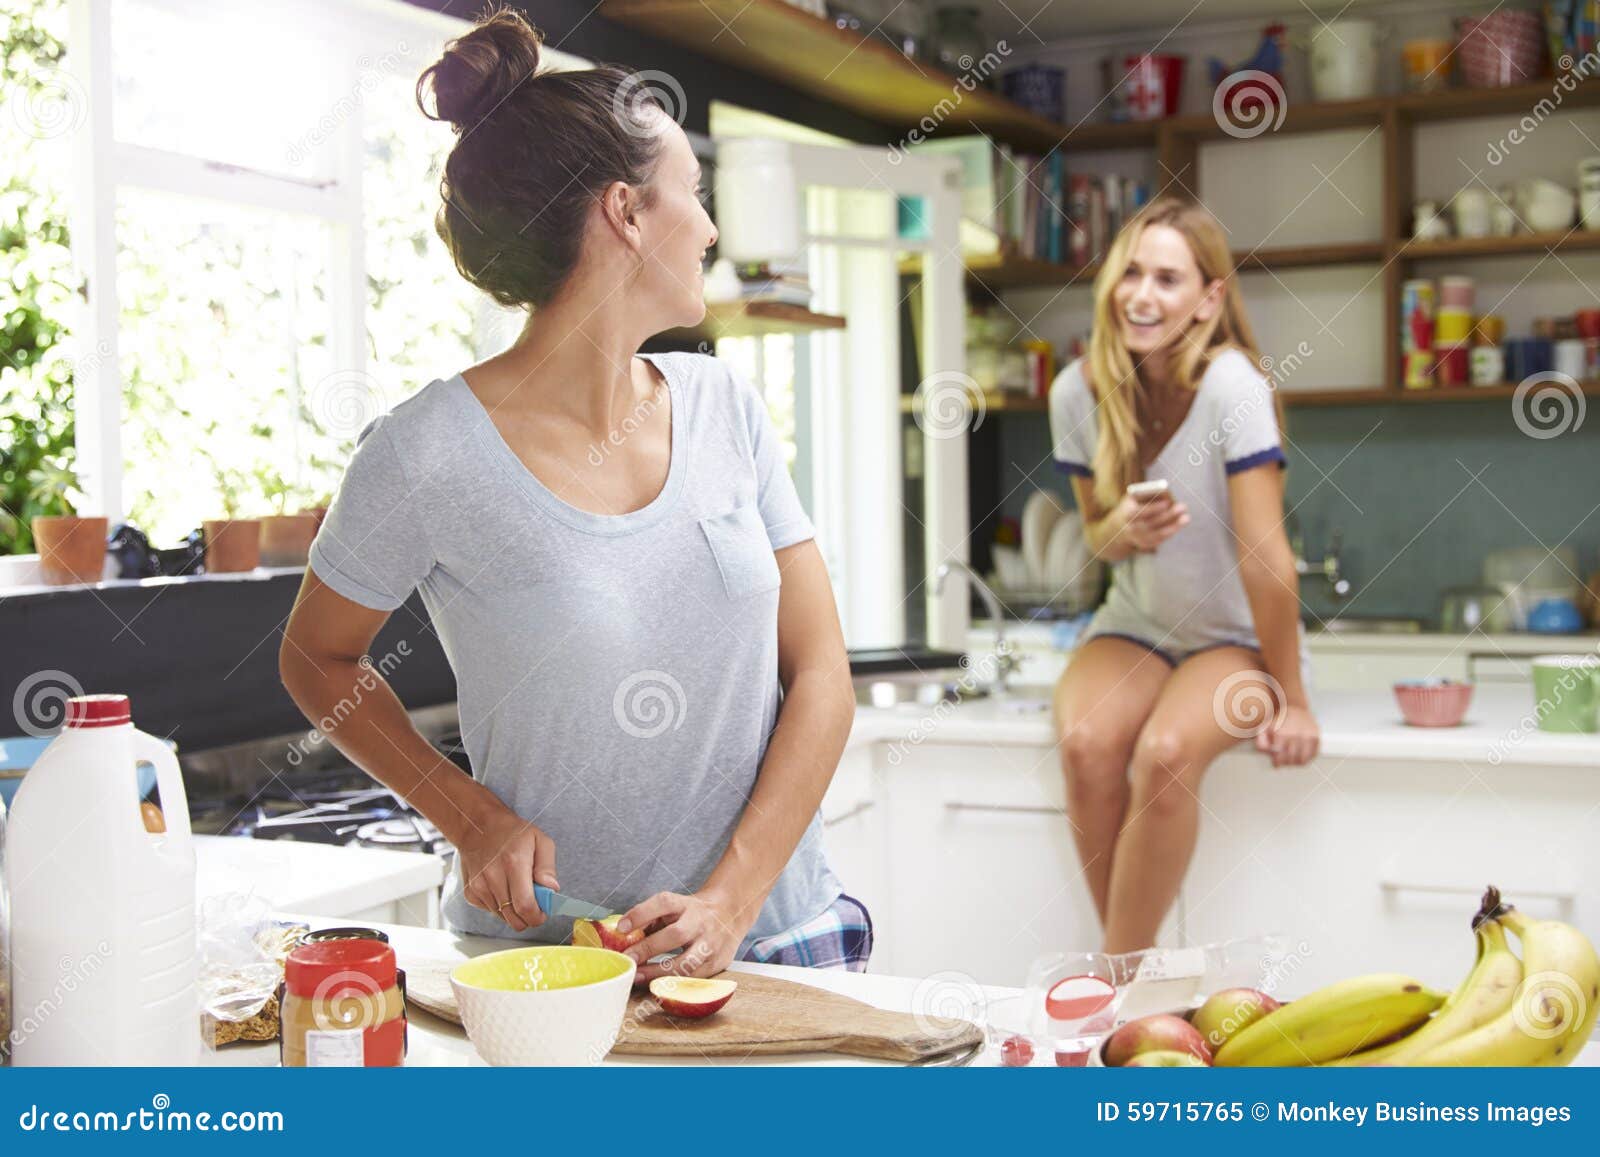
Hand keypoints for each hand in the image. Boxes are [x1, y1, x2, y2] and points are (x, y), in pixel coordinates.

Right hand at [454, 802, 557, 932]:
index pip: (525, 906)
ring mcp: (479, 887)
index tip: (543, 912)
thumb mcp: (540, 840)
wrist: (476, 827)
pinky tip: (503, 887)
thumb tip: (551, 889)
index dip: (537, 916)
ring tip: (518, 890)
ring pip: (503, 917)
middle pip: (514, 918)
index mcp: (514, 863)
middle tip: (534, 904)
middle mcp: (493, 877)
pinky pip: (491, 911)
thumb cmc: (511, 833)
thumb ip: (548, 867)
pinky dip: (501, 906)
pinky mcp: (470, 893)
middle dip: (528, 917)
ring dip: (514, 911)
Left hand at [616, 888, 758, 983]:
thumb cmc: (692, 913)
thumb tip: (623, 936)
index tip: (621, 927)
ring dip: (659, 973)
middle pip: (675, 935)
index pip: (663, 903)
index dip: (641, 914)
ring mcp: (711, 944)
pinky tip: (658, 986)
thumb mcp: (675, 906)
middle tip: (628, 959)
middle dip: (648, 949)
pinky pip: (694, 978)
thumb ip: (652, 919)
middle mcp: (700, 922)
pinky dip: (674, 983)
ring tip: (639, 977)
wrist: (731, 913)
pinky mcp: (718, 963)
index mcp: (686, 904)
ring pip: (687, 962)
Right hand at [1104, 491, 1188, 555]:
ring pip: (1158, 533)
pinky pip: (1161, 538)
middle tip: (1183, 506)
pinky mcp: (1145, 544)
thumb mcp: (1135, 496)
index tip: (1167, 502)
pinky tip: (1181, 522)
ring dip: (1174, 525)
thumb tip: (1167, 492)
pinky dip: (1172, 530)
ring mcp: (1138, 538)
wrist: (1120, 527)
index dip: (1154, 508)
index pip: (1140, 512)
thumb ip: (1148, 493)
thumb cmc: (1132, 506)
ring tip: (1186, 517)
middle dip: (1169, 515)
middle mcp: (1131, 528)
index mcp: (1127, 514)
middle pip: (1151, 523)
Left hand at [1257, 702, 1318, 766]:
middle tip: (1283, 761)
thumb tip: (1265, 751)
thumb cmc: (1279, 720)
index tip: (1276, 762)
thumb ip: (1261, 741)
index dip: (1277, 761)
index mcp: (1281, 732)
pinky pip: (1313, 756)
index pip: (1279, 755)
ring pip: (1302, 760)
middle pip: (1290, 759)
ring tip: (1291, 758)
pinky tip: (1300, 754)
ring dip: (1295, 762)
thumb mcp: (1265, 727)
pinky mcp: (1317, 738)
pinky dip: (1306, 758)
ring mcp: (1308, 737)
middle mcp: (1296, 735)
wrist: (1296, 707)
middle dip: (1285, 762)